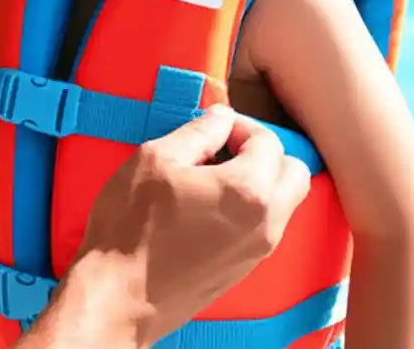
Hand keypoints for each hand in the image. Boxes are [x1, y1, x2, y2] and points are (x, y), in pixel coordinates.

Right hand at [68, 105, 310, 344]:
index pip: (267, 141)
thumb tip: (222, 117)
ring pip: (284, 202)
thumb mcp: (156, 159)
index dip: (239, 126)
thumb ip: (198, 132)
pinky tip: (209, 208)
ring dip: (260, 181)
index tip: (212, 127)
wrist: (120, 296)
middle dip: (264, 153)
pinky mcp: (245, 269)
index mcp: (250, 190)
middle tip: (223, 149)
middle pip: (294, 172)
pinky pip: (265, 227)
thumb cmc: (131, 225)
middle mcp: (267, 221)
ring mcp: (259, 250)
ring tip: (212, 178)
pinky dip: (250, 208)